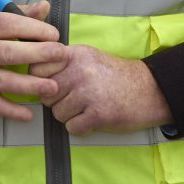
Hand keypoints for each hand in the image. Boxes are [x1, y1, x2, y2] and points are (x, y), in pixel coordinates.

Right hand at [0, 0, 66, 121]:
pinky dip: (9, 111)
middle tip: (61, 55)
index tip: (54, 35)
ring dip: (28, 85)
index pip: (8, 25)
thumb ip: (19, 13)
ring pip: (2, 82)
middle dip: (37, 55)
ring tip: (52, 87)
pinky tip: (28, 114)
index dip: (33, 29)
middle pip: (7, 53)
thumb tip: (45, 7)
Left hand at [45, 43, 171, 135]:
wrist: (151, 90)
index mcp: (76, 55)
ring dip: (70, 116)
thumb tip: (32, 75)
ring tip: (87, 109)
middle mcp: (80, 71)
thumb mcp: (89, 58)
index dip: (41, 81)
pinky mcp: (98, 114)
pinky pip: (72, 128)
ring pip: (57, 113)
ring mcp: (89, 93)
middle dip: (57, 102)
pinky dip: (81, 128)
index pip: (37, 69)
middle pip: (46, 95)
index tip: (55, 85)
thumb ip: (63, 63)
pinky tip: (93, 119)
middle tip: (76, 100)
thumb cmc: (116, 77)